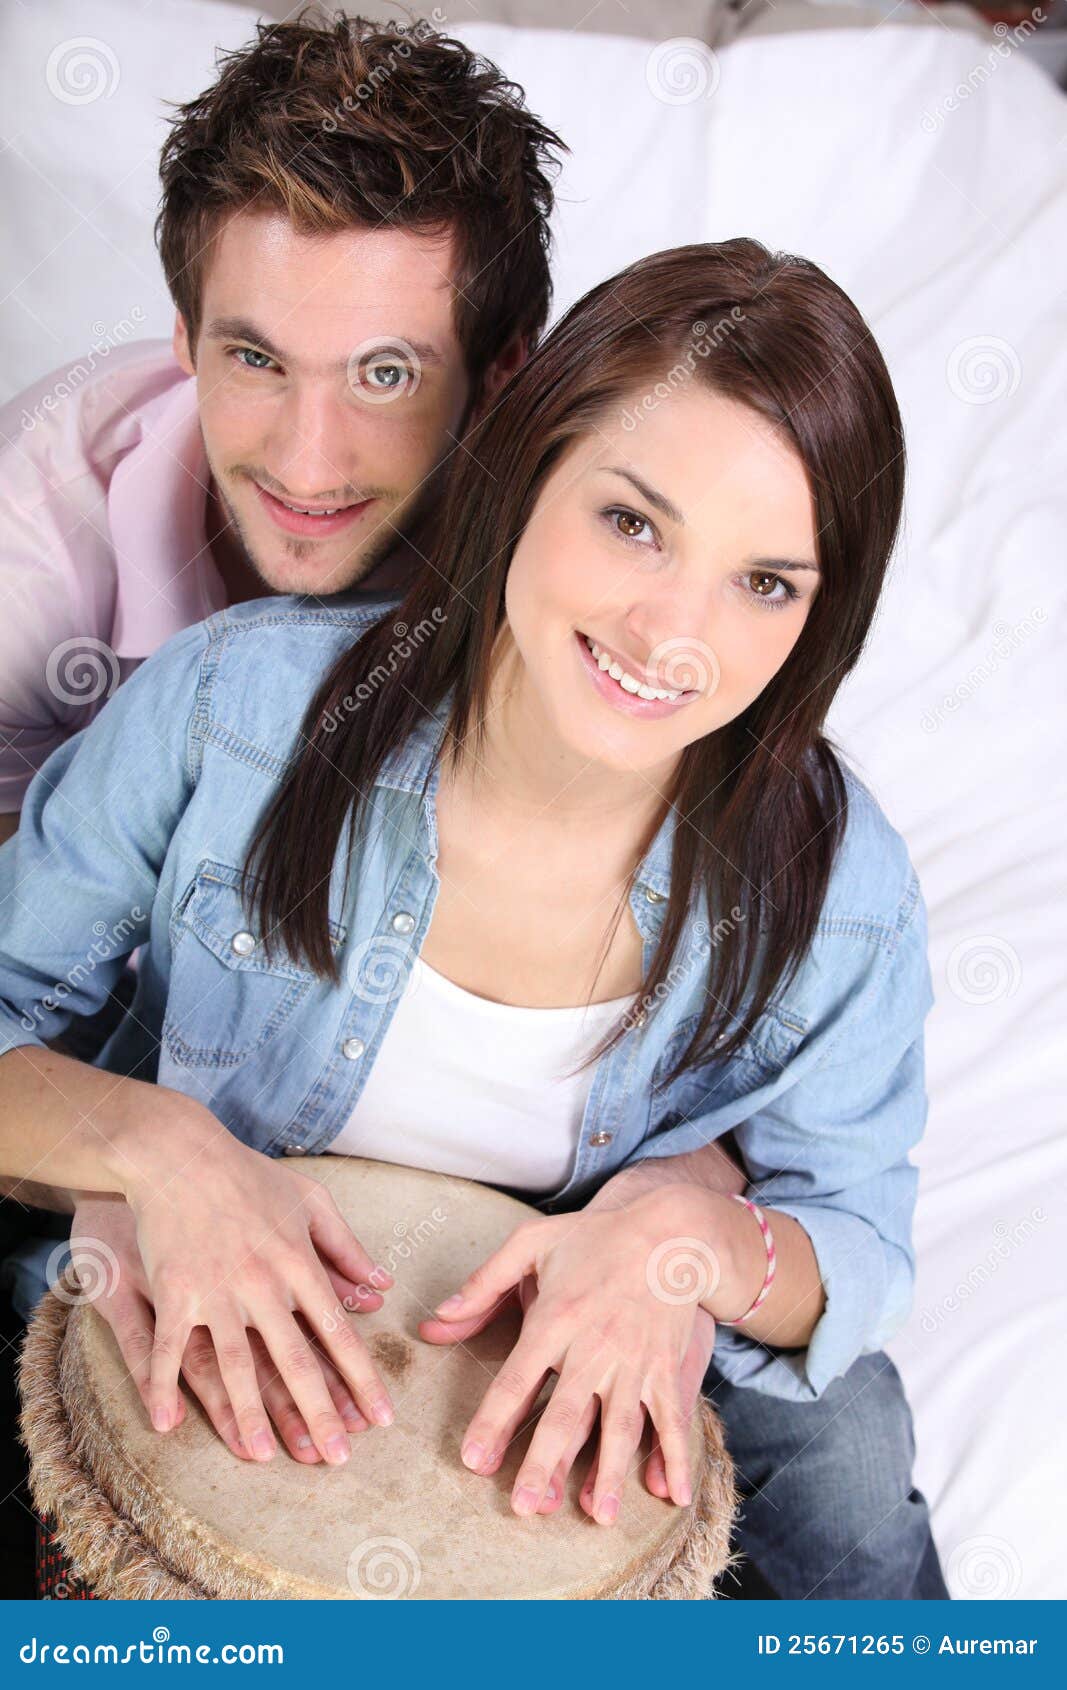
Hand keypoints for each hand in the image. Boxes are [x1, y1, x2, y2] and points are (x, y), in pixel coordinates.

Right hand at [70, 1193, 381, 1463]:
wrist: (180, 1152)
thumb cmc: (248, 1175)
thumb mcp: (311, 1201)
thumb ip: (347, 1247)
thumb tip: (382, 1288)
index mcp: (299, 1263)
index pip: (338, 1332)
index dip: (362, 1377)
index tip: (381, 1419)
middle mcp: (263, 1282)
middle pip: (296, 1359)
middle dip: (320, 1412)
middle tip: (338, 1458)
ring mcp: (216, 1289)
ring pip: (237, 1364)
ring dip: (251, 1414)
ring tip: (265, 1457)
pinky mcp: (173, 1290)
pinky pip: (170, 1348)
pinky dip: (165, 1388)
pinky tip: (168, 1426)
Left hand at [419, 1192, 719, 1523]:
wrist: (669, 1229)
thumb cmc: (595, 1237)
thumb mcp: (531, 1243)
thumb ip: (481, 1283)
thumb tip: (437, 1319)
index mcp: (555, 1320)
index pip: (516, 1380)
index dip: (493, 1422)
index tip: (474, 1460)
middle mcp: (594, 1348)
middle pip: (565, 1414)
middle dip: (544, 1463)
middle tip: (525, 1507)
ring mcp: (634, 1362)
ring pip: (618, 1427)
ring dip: (609, 1474)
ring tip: (598, 1517)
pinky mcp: (665, 1367)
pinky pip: (669, 1418)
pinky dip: (673, 1456)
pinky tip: (673, 1495)